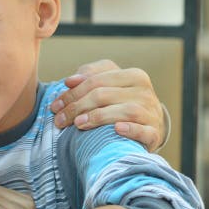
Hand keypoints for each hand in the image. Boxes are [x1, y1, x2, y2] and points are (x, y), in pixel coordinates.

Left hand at [50, 59, 165, 151]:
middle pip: (104, 95)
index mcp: (133, 75)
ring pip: (125, 111)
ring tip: (78, 124)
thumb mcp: (107, 85)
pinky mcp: (154, 132)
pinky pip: (144, 130)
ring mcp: (151, 112)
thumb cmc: (120, 102)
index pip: (96, 81)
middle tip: (60, 119)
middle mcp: (144, 92)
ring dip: (98, 117)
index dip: (72, 93)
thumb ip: (89, 77)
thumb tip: (70, 80)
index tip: (54, 106)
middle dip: (77, 107)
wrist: (148, 125)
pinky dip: (130, 129)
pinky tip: (116, 129)